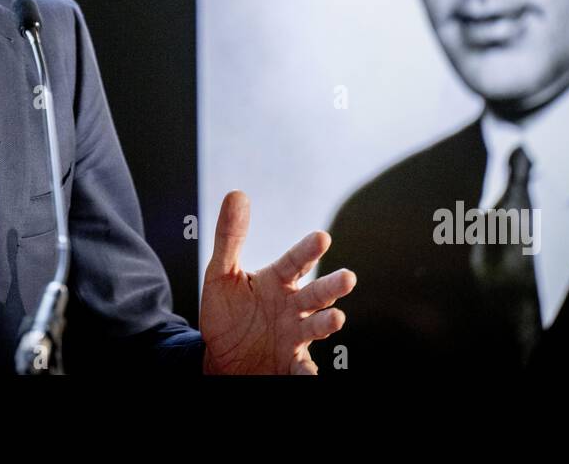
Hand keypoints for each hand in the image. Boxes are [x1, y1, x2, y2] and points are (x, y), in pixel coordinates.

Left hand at [199, 190, 355, 374]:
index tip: (321, 237)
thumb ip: (230, 238)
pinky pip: (302, 367)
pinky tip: (312, 375)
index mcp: (279, 281)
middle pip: (316, 293)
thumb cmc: (227, 312)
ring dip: (328, 323)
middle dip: (331, 286)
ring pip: (317, 326)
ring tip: (336, 319)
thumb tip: (237, 194)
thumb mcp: (221, 274)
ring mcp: (295, 334)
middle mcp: (294, 306)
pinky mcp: (290, 362)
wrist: (222, 356)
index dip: (308, 250)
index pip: (296, 262)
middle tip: (347, 278)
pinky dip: (308, 372)